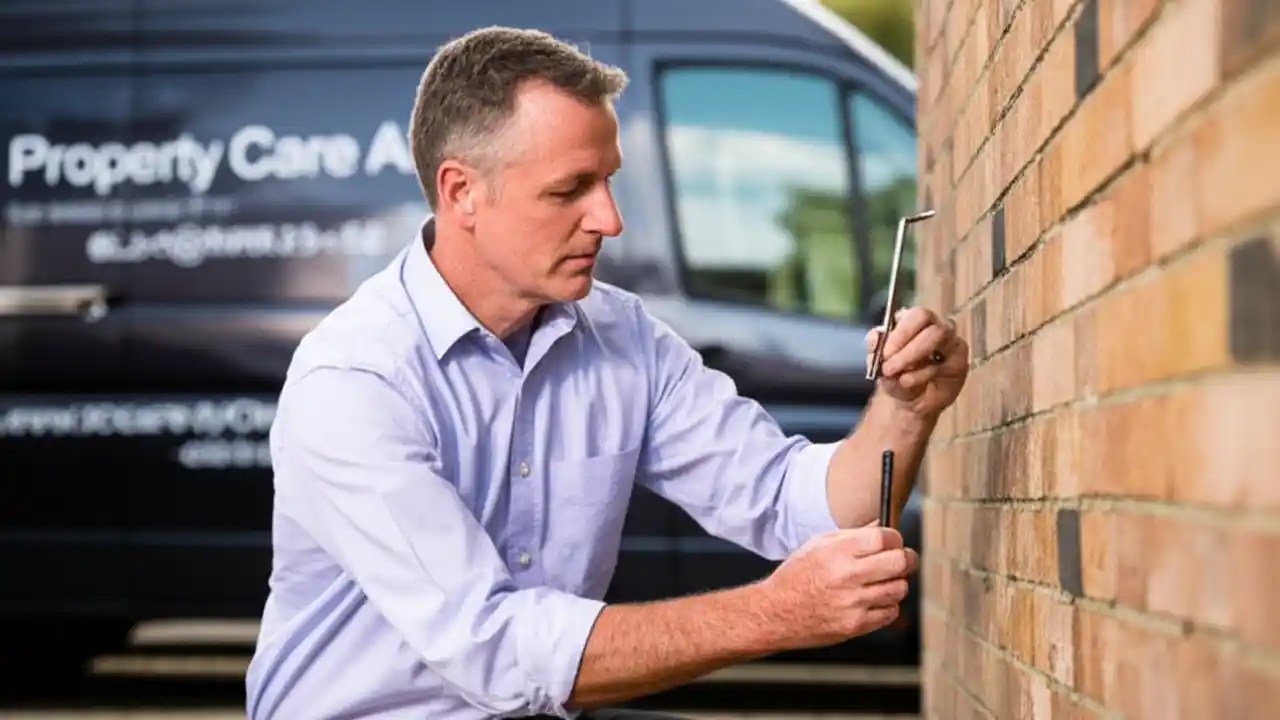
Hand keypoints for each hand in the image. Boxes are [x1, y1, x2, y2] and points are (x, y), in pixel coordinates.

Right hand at [756, 526, 918, 650]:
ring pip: (899, 588)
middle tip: (902, 559)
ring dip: (897, 583)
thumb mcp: (817, 545)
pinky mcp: (855, 625)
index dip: (895, 538)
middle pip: (899, 562)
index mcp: (837, 552)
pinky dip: (887, 605)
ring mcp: (853, 603)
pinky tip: (874, 599)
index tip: (893, 542)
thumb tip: (882, 525)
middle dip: (906, 559)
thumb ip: (852, 535)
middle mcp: (847, 576)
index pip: (885, 538)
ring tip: (883, 581)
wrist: (775, 613)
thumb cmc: (795, 577)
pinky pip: (890, 612)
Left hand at [866, 306, 968, 419]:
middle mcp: (934, 325)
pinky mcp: (960, 362)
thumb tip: (875, 336)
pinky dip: (922, 374)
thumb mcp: (879, 364)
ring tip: (897, 376)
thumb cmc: (896, 376)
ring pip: (938, 335)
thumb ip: (875, 348)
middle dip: (905, 341)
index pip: (914, 314)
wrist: (910, 404)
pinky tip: (908, 382)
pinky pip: (944, 363)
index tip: (885, 352)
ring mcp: (950, 341)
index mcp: (913, 321)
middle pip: (927, 318)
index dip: (900, 331)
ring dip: (913, 356)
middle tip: (889, 365)